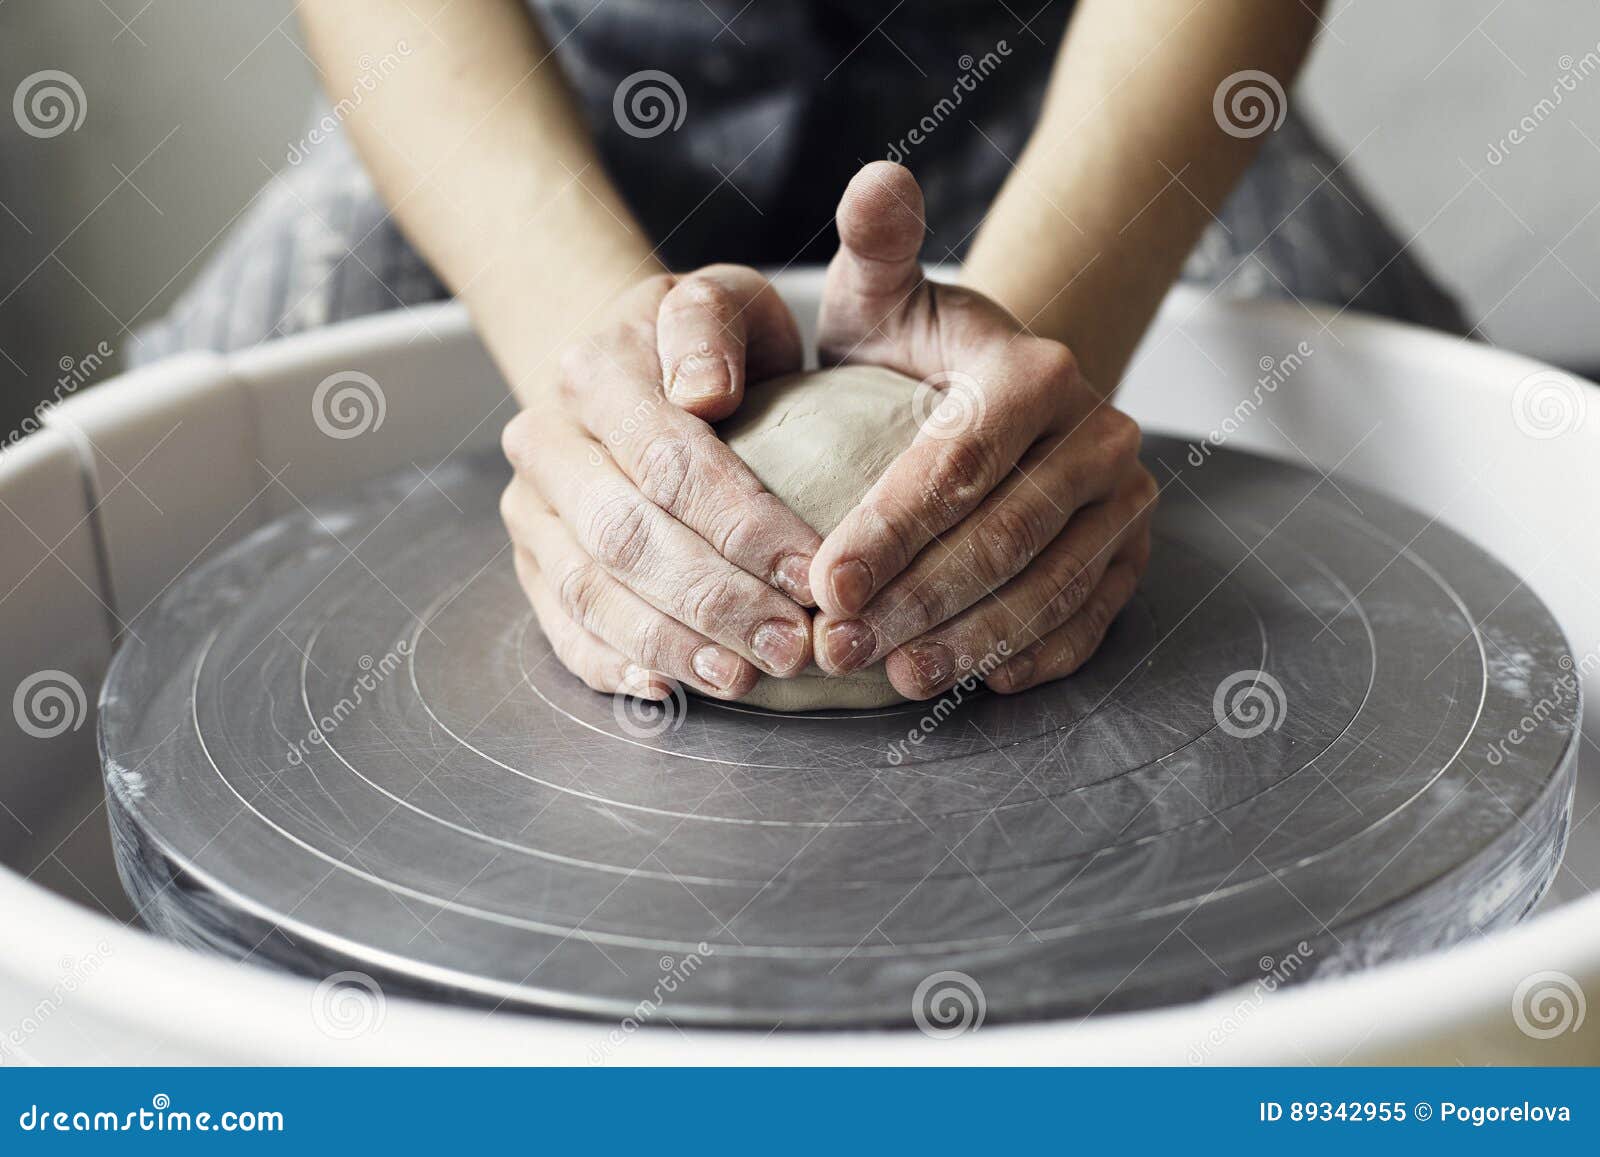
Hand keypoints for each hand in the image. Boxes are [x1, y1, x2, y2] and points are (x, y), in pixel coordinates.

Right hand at [499, 266, 821, 699]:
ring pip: (591, 591)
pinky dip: (612, 665)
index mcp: (594, 372)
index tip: (816, 572)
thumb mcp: (719, 302)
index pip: (670, 462)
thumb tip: (704, 392)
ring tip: (745, 678)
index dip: (746, 526)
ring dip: (672, 644)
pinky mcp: (531, 562)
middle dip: (716, 601)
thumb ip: (710, 326)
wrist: (627, 370)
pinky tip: (669, 689)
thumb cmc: (701, 347)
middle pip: (628, 538)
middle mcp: (546, 441)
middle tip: (792, 646)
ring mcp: (532, 509)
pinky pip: (561, 627)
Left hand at [809, 162, 1157, 698]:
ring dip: (973, 640)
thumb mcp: (887, 297)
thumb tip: (876, 177)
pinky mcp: (1129, 551)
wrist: (996, 392)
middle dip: (918, 600)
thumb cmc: (916, 354)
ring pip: (1049, 584)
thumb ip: (879, 245)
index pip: (957, 462)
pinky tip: (982, 683)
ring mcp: (1122, 498)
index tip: (823, 583)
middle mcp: (1097, 433)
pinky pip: (1092, 616)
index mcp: (1034, 372)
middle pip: (1005, 535)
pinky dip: (1039, 654)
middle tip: (840, 647)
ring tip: (898, 678)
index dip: (890, 529)